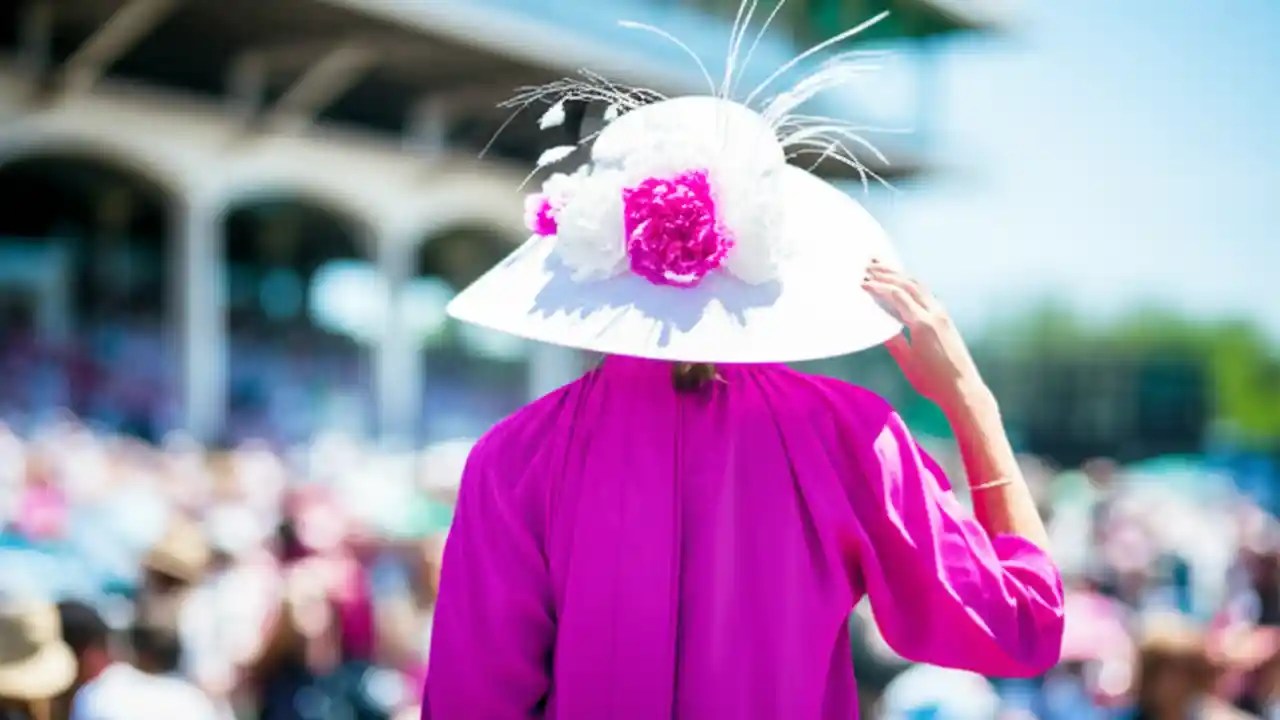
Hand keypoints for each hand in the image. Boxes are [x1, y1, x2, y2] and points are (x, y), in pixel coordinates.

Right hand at [861, 260, 990, 414]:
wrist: (963, 389)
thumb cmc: (933, 382)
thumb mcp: (907, 362)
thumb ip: (893, 341)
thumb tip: (881, 326)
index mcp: (923, 324)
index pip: (897, 296)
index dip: (878, 286)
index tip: (862, 282)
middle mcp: (935, 314)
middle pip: (909, 284)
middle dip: (888, 273)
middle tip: (870, 265)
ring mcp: (942, 315)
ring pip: (919, 286)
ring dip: (901, 275)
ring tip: (884, 268)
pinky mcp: (946, 320)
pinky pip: (926, 295)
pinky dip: (911, 285)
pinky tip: (902, 285)